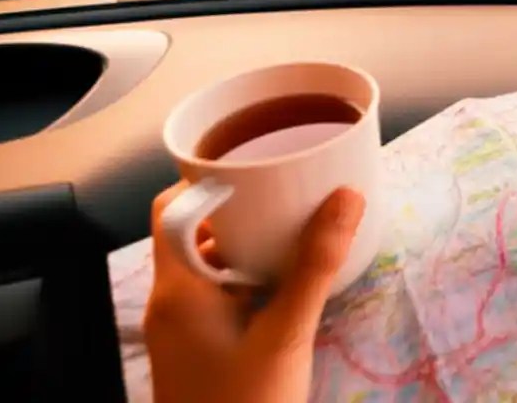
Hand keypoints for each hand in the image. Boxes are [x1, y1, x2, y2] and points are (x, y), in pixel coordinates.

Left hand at [144, 184, 365, 402]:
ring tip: (295, 230)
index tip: (258, 166)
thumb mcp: (287, 334)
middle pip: (192, 232)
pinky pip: (215, 296)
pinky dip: (246, 279)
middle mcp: (168, 302)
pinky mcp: (195, 351)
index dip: (209, 180)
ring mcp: (178, 330)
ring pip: (206, 267)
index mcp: (177, 288)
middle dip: (240, 209)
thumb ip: (315, 265)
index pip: (172, 207)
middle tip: (288, 191)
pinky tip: (286, 283)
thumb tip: (348, 196)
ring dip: (245, 246)